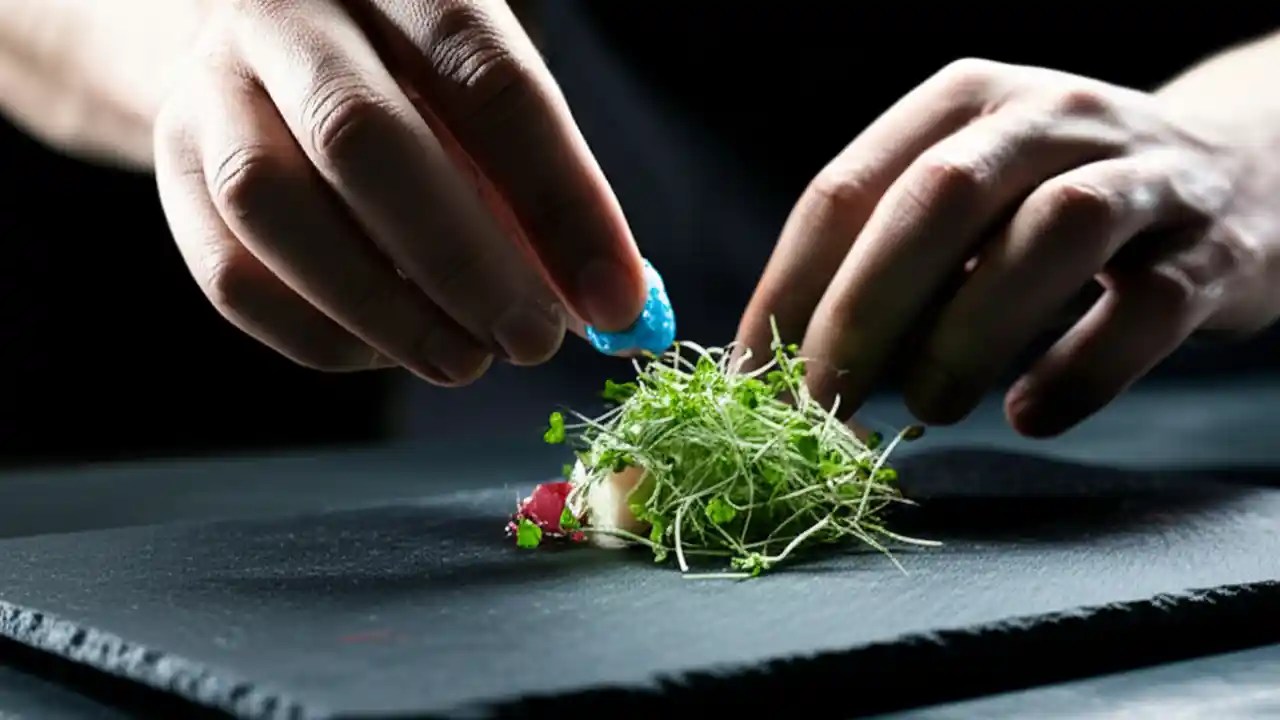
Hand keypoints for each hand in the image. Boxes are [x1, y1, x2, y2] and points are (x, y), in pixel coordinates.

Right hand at [153, 0, 645, 384]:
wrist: (268, 49)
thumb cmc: (413, 85)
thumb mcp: (480, 102)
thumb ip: (536, 191)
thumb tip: (609, 306)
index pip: (490, 82)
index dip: (562, 201)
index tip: (614, 300)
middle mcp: (288, 16)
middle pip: (365, 139)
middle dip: (465, 263)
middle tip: (534, 342)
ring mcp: (211, 89)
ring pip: (273, 207)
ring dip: (384, 309)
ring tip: (465, 361)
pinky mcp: (170, 165)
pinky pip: (230, 274)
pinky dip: (320, 334)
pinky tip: (388, 352)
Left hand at [737, 58, 1279, 436]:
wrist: (1241, 173)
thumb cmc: (1059, 201)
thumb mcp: (969, 199)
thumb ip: (889, 260)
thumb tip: (788, 365)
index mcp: (961, 102)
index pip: (844, 189)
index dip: (787, 291)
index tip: (750, 376)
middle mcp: (1047, 115)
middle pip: (936, 200)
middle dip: (862, 313)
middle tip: (824, 403)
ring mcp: (1140, 174)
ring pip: (1046, 237)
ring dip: (965, 340)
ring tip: (928, 410)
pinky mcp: (1210, 248)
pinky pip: (1144, 312)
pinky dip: (1078, 372)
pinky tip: (1031, 415)